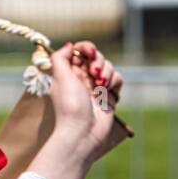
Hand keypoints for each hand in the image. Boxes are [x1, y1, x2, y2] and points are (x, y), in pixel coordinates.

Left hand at [47, 41, 122, 164]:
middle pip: (96, 56)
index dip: (86, 48)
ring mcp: (96, 86)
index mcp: (68, 72)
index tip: (89, 52)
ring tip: (100, 85)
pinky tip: (107, 91)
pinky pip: (117, 79)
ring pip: (108, 67)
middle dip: (98, 61)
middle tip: (94, 72)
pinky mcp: (109, 95)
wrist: (83, 133)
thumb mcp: (60, 78)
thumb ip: (60, 57)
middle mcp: (82, 78)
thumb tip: (69, 45)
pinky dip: (114, 82)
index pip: (79, 51)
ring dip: (107, 72)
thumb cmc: (70, 107)